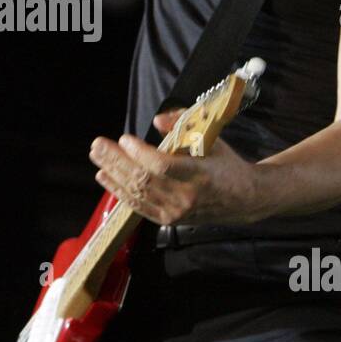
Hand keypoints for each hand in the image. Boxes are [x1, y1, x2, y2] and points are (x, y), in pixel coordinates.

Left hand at [88, 109, 269, 226]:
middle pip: (143, 179)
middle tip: (98, 144)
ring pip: (137, 193)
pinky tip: (104, 177)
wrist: (243, 199)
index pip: (163, 166)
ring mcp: (176, 212)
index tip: (125, 138)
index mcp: (200, 175)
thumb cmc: (225, 164)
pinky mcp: (168, 220)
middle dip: (116, 161)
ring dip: (113, 174)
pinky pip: (138, 206)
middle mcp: (186, 197)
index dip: (140, 153)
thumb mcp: (211, 139)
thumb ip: (184, 126)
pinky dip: (118, 191)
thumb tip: (157, 121)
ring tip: (97, 156)